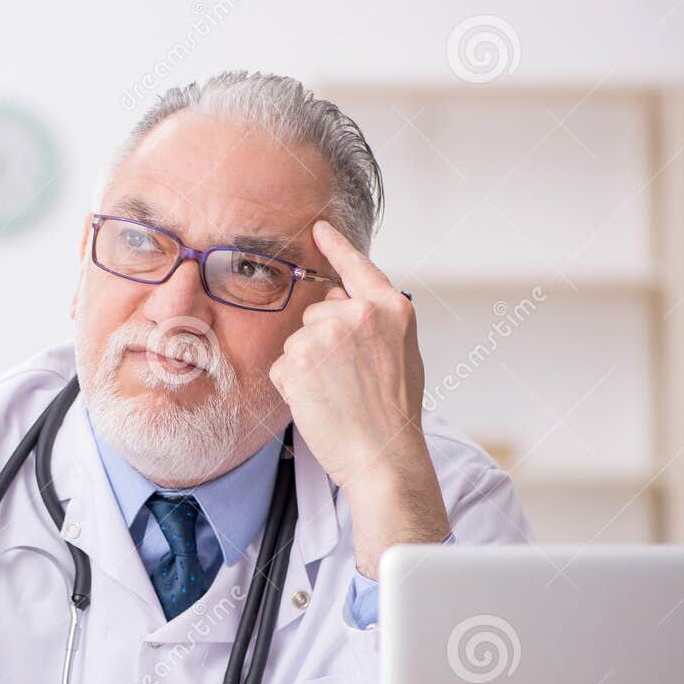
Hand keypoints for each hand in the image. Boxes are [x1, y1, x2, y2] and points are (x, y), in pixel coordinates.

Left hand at [268, 219, 449, 579]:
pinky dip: (292, 386)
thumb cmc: (393, 414)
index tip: (316, 227)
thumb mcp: (401, 355)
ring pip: (297, 339)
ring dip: (307, 366)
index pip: (357, 267)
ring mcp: (325, 334)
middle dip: (322, 340)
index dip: (335, 246)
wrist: (383, 456)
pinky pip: (282, 365)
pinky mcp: (296, 359)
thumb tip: (336, 298)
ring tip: (336, 393)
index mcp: (392, 309)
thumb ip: (373, 322)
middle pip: (317, 311)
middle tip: (347, 379)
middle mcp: (359, 313)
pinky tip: (318, 402)